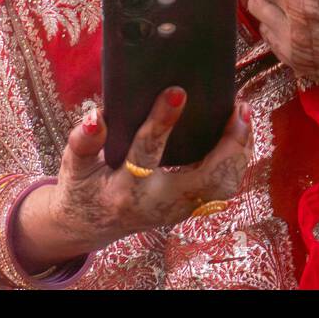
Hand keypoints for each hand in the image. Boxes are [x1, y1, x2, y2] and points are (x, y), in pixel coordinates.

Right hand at [46, 88, 252, 250]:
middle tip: (238, 108)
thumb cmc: (83, 188)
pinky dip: (237, 158)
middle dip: (227, 145)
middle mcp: (157, 203)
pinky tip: (241, 131)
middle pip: (204, 179)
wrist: (90, 225)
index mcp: (125, 190)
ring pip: (222, 186)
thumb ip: (83, 142)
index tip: (177, 92)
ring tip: (244, 113)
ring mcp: (178, 209)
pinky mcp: (189, 207)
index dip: (161, 122)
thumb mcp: (74, 166)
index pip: (146, 153)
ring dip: (238, 151)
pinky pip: (223, 187)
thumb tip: (95, 116)